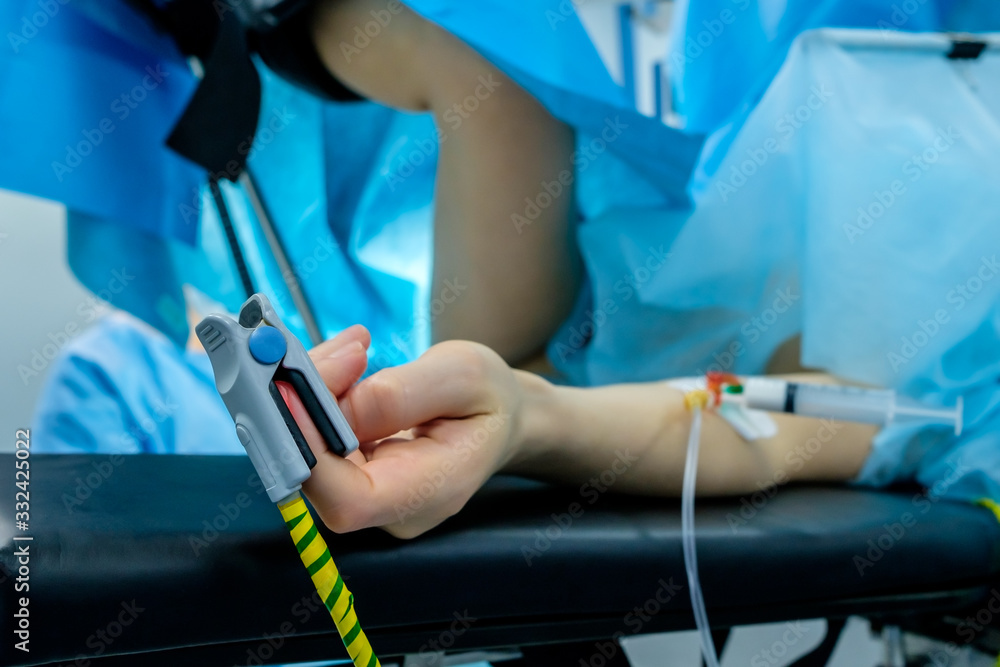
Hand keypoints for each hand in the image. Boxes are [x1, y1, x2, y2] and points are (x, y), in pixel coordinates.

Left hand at [279, 325, 535, 537]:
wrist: (501, 416)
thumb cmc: (490, 397)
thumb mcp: (464, 375)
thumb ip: (401, 394)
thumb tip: (334, 406)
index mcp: (431, 492)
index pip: (350, 501)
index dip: (310, 452)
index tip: (293, 392)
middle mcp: (392, 507)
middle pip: (321, 474)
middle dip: (308, 406)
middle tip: (336, 350)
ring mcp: (371, 495)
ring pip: (311, 451)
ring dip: (313, 393)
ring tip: (352, 347)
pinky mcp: (354, 474)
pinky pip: (318, 441)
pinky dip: (319, 397)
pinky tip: (346, 361)